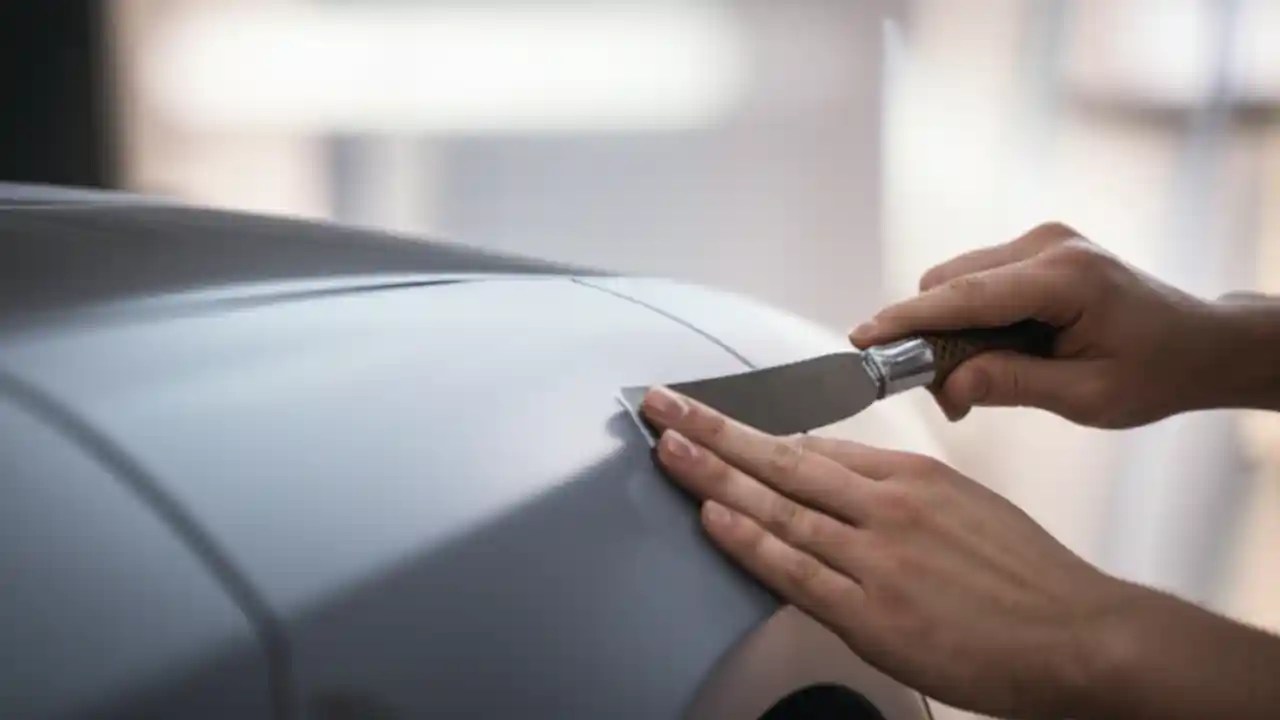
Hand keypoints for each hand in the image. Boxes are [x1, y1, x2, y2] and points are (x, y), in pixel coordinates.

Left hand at [641, 386, 1134, 717]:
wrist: (1083, 636)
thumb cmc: (1029, 578)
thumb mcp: (964, 508)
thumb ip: (897, 496)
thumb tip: (838, 483)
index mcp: (911, 478)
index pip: (812, 445)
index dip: (751, 431)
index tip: (710, 418)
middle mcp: (889, 507)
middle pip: (783, 459)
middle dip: (713, 431)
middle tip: (662, 407)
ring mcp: (879, 559)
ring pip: (780, 507)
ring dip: (714, 476)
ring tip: (666, 451)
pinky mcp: (875, 615)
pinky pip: (798, 570)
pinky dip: (750, 541)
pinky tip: (713, 520)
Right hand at [850, 222, 1219, 427]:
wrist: (1199, 344)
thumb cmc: (1156, 372)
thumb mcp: (1088, 396)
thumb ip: (1013, 384)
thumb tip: (949, 384)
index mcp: (1064, 278)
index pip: (965, 295)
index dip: (908, 318)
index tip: (863, 339)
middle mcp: (1047, 246)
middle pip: (950, 284)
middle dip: (930, 339)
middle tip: (949, 400)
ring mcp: (1041, 243)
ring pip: (955, 282)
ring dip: (948, 332)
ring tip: (975, 384)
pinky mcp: (1035, 252)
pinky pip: (975, 282)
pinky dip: (968, 321)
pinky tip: (991, 357)